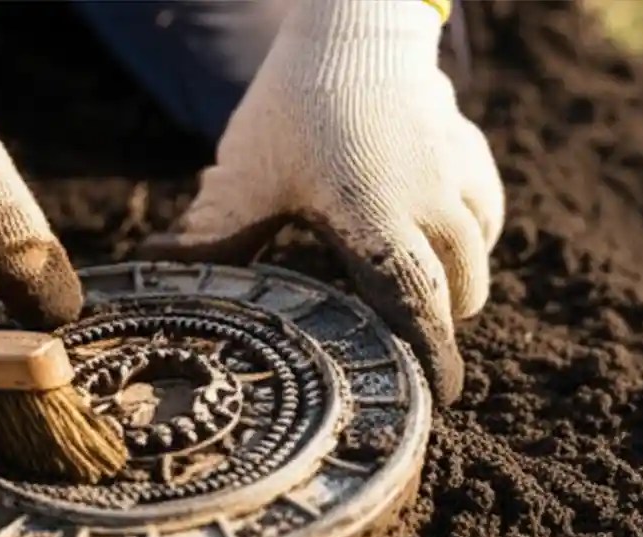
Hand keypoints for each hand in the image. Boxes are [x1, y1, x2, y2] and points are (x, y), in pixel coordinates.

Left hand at [139, 0, 503, 403]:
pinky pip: (486, 219)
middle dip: (437, 326)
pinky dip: (467, 243)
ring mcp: (458, 175)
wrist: (352, 30)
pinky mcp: (474, 155)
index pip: (412, 299)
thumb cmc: (291, 106)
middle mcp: (427, 199)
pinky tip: (431, 241)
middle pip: (456, 292)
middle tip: (408, 345)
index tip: (438, 394)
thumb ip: (213, 229)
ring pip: (475, 259)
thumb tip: (155, 264)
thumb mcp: (246, 173)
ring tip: (411, 292)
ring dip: (452, 285)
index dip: (428, 352)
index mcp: (370, 212)